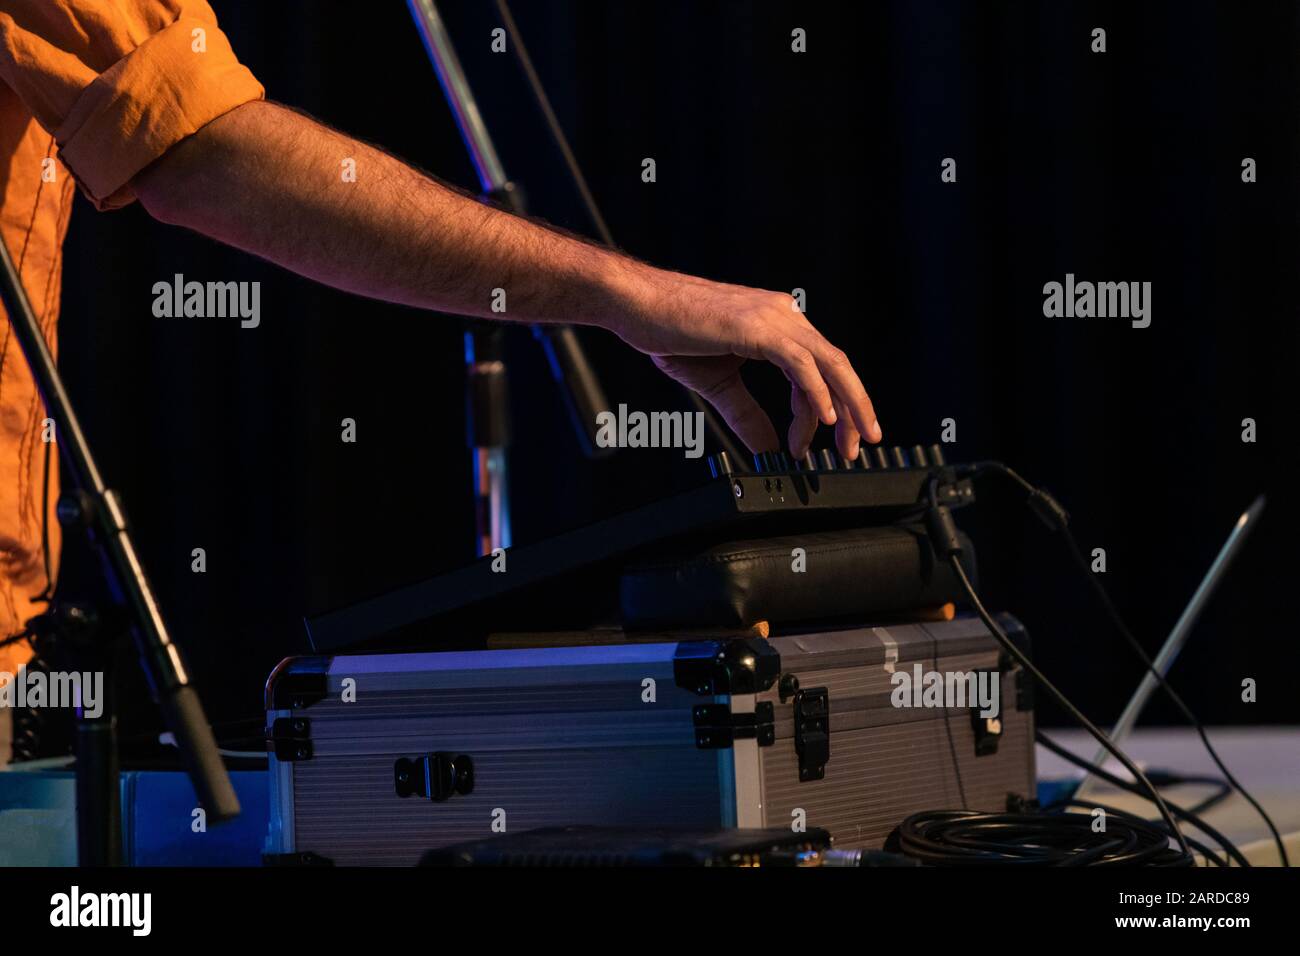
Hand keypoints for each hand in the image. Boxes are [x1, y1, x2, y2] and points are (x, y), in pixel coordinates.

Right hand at [610, 266, 881, 458]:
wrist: (636, 303)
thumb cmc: (667, 330)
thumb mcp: (717, 384)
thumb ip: (747, 414)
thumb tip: (768, 448)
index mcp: (775, 323)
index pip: (818, 369)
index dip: (825, 409)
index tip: (813, 444)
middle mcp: (782, 315)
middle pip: (836, 365)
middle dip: (854, 409)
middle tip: (860, 445)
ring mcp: (773, 318)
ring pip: (829, 363)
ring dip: (846, 406)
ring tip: (851, 440)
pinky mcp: (758, 327)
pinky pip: (800, 364)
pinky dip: (816, 393)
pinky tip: (822, 419)